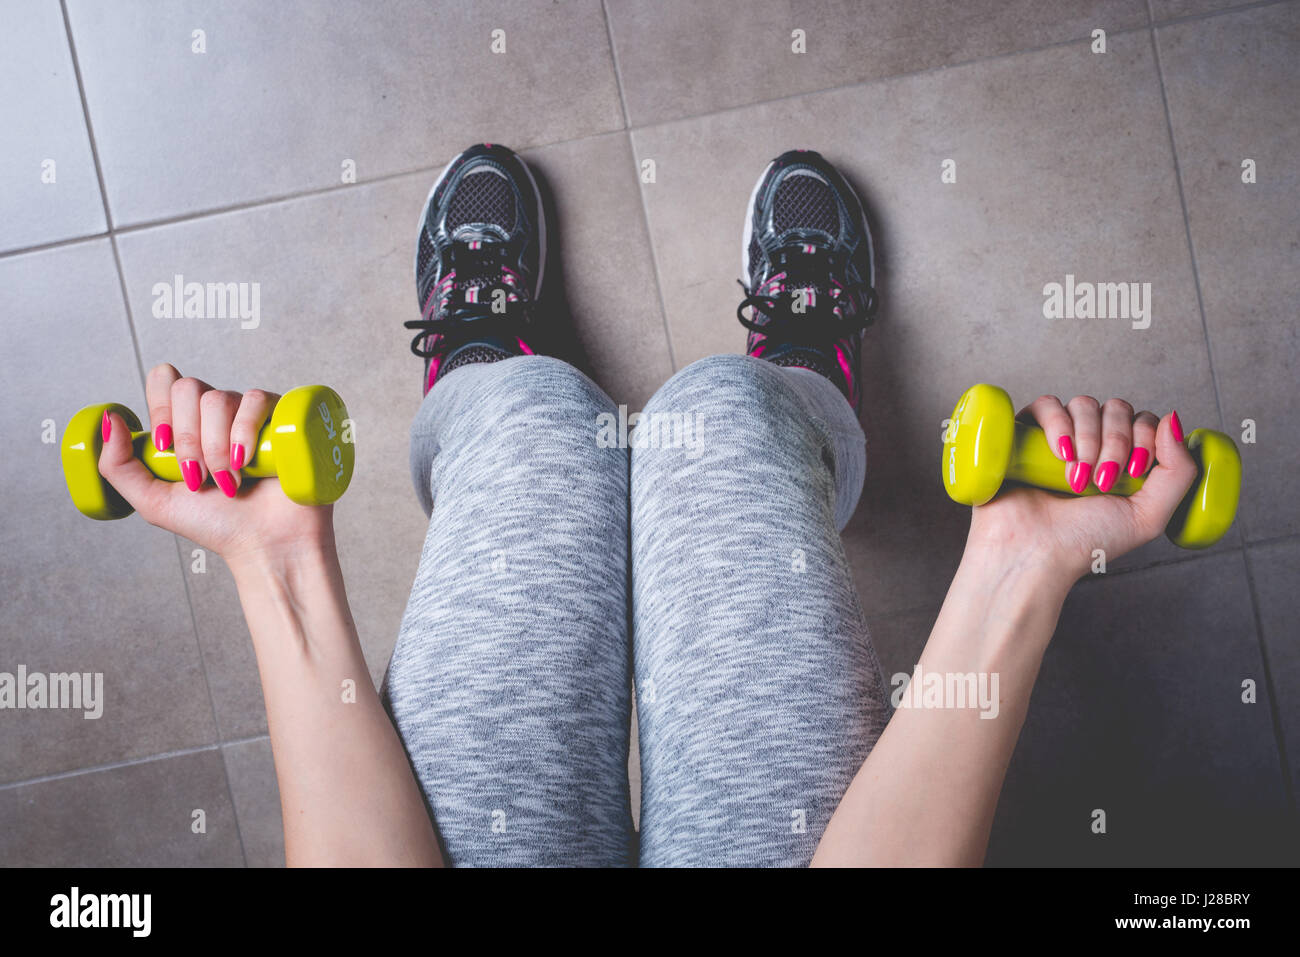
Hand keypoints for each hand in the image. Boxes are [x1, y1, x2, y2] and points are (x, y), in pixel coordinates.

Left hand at [97, 363, 332, 563]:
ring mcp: (250, 415)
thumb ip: (118, 466)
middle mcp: (217, 416)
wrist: (266, 544)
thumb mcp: (153, 502)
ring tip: (228, 480)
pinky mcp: (281, 418)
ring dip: (216, 447)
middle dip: (188, 439)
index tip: (165, 447)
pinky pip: (256, 400)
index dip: (160, 408)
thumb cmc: (217, 526)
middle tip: (199, 476)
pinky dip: (244, 433)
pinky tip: (246, 463)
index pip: (165, 382)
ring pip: (219, 399)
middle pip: (189, 389)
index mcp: (187, 426)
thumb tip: (111, 418)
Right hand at [967, 395, 1197, 581]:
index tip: (1133, 471)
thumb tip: (1174, 418)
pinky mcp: (1024, 433)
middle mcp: (1091, 445)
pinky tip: (1060, 454)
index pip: (1143, 420)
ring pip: (1084, 404)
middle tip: (1102, 480)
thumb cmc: (1085, 542)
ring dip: (1088, 439)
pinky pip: (1047, 405)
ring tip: (1076, 478)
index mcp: (1121, 461)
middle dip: (1116, 443)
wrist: (1035, 553)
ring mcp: (1057, 437)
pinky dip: (1058, 424)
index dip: (1145, 438)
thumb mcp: (1148, 516)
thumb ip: (1178, 471)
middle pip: (1117, 408)